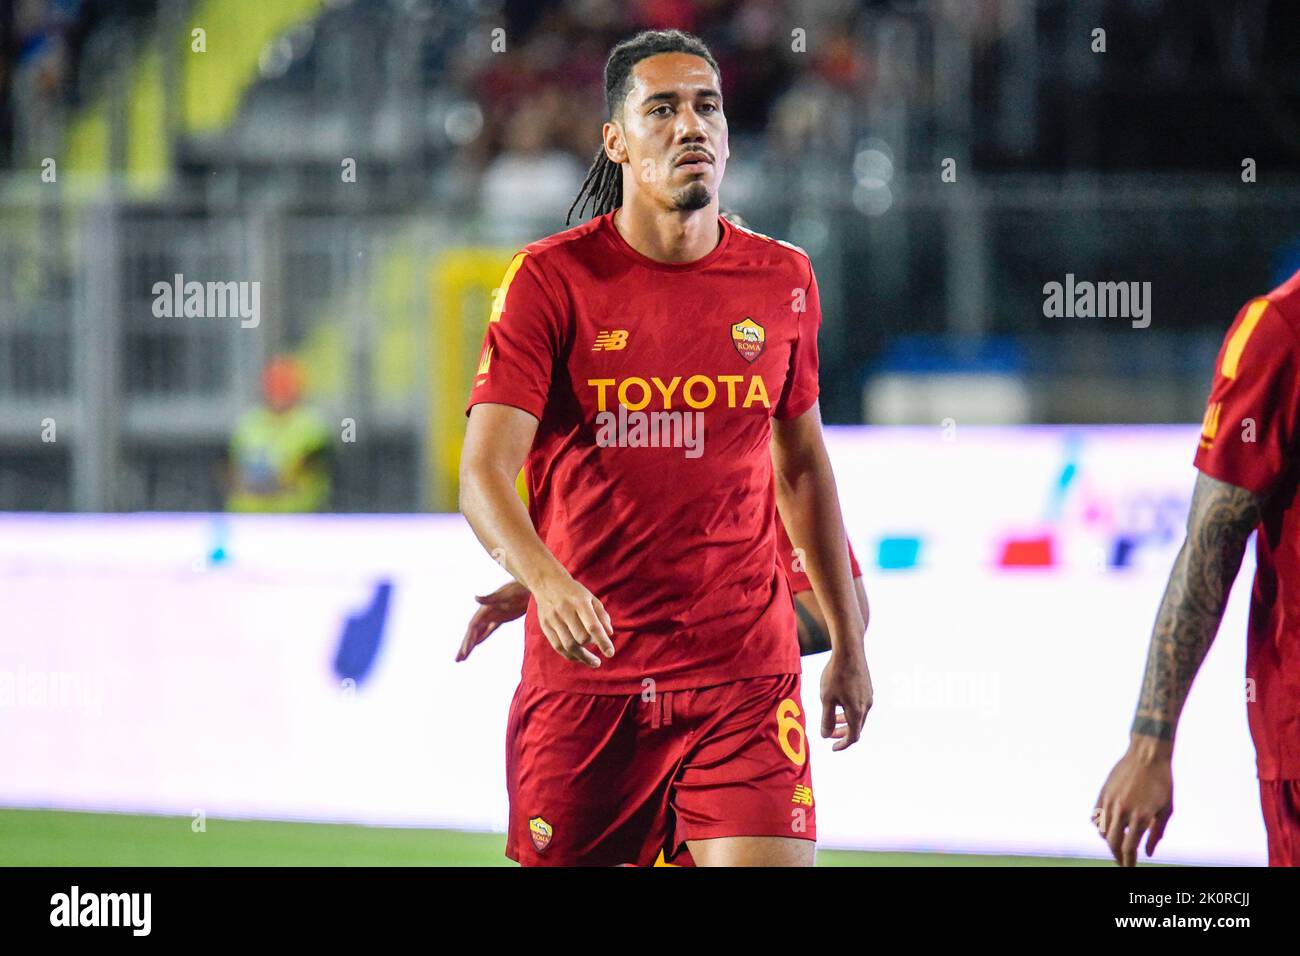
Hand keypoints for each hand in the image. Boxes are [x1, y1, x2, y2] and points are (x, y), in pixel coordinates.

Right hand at [456, 581, 530, 660]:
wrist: (529, 588)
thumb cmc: (517, 589)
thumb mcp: (505, 595)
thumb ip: (490, 598)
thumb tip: (475, 597)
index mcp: (485, 609)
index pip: (473, 627)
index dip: (468, 640)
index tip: (464, 652)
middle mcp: (486, 613)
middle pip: (472, 633)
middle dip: (465, 646)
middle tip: (457, 660)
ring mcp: (493, 616)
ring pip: (479, 633)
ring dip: (471, 644)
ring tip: (463, 657)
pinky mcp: (502, 618)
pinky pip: (488, 630)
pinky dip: (482, 637)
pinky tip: (476, 644)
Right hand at [533, 572, 614, 667]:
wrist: (546, 582)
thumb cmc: (574, 592)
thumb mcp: (591, 598)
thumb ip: (602, 615)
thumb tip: (609, 633)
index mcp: (580, 602)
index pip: (593, 626)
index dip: (602, 641)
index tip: (610, 654)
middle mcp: (565, 610)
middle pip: (581, 638)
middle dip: (592, 645)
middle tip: (597, 644)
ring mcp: (553, 619)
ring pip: (569, 645)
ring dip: (583, 657)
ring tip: (593, 661)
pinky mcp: (545, 626)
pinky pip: (558, 647)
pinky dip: (570, 655)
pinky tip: (579, 658)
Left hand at [820, 648, 871, 750]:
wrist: (849, 651)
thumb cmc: (836, 674)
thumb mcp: (826, 698)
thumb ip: (827, 719)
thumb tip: (825, 735)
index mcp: (857, 712)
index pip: (853, 736)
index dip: (842, 744)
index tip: (832, 747)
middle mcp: (866, 706)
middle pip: (857, 727)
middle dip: (843, 733)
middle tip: (830, 735)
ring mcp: (869, 696)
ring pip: (859, 716)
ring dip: (846, 721)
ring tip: (834, 718)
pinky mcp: (868, 687)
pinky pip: (860, 705)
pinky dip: (850, 710)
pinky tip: (840, 702)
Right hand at [1095, 741, 1173, 865]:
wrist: (1147, 755)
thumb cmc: (1162, 782)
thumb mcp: (1166, 809)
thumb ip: (1157, 833)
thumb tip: (1148, 852)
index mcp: (1141, 817)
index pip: (1129, 849)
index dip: (1128, 862)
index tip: (1129, 868)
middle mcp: (1123, 811)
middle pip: (1112, 843)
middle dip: (1117, 856)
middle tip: (1123, 861)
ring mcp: (1110, 801)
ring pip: (1102, 831)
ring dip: (1109, 841)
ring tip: (1117, 844)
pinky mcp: (1103, 793)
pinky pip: (1096, 816)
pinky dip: (1100, 826)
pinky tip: (1108, 828)